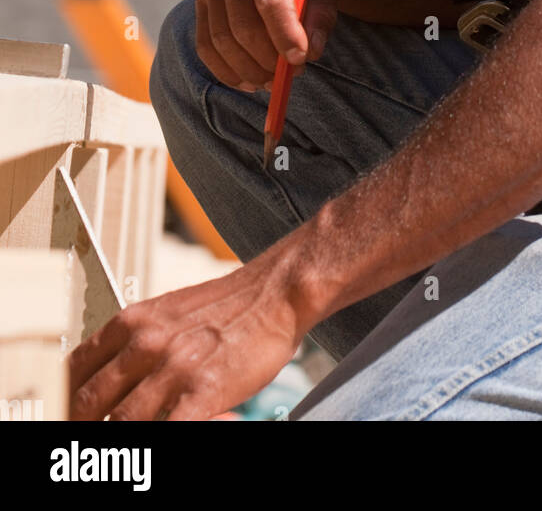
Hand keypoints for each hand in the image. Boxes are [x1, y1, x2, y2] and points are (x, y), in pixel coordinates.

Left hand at [69, 248, 307, 421]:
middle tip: (84, 439)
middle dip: (81, 426)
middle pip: (90, 401)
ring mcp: (174, 367)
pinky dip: (157, 441)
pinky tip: (160, 439)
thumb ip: (134, 340)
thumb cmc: (224, 306)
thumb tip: (106, 375)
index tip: (64, 414)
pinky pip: (167, 431)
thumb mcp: (166, 312)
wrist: (274, 293)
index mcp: (133, 321)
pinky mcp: (203, 390)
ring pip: (122, 423)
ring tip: (118, 451)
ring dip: (118, 440)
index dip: (63, 399)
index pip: (75, 368)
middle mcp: (146, 342)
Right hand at [196, 0, 343, 90]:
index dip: (285, 33)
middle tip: (295, 73)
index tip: (301, 58)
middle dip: (269, 57)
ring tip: (276, 80)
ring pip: (222, 40)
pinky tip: (250, 81)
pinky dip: (227, 70)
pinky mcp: (201, 1)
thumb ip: (320, 11)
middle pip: (243, 25)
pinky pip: (206, 45)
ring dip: (250, 69)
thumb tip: (310, 53)